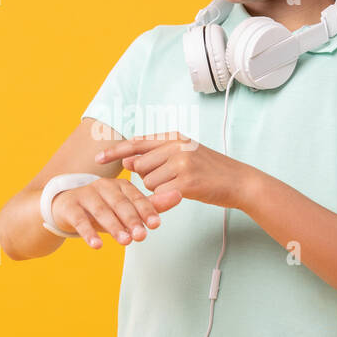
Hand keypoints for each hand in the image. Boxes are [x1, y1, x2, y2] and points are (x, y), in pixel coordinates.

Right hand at [51, 176, 178, 249]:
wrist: (65, 209)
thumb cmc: (102, 209)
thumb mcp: (126, 210)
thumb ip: (151, 205)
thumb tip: (179, 195)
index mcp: (119, 185)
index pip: (135, 197)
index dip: (146, 210)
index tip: (156, 225)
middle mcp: (103, 186)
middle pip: (119, 203)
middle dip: (131, 220)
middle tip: (142, 236)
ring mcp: (85, 195)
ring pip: (101, 211)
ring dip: (114, 226)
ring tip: (125, 242)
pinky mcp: (70, 206)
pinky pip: (79, 220)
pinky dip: (88, 233)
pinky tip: (97, 246)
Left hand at [95, 132, 255, 209]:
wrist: (239, 181)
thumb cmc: (210, 170)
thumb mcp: (184, 153)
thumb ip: (156, 156)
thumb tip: (128, 162)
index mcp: (173, 137)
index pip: (136, 143)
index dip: (115, 152)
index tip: (97, 160)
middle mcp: (175, 146)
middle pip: (139, 166)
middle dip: (147, 177)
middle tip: (170, 179)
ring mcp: (181, 163)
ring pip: (148, 182)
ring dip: (158, 189)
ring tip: (180, 184)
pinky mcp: (185, 182)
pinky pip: (159, 195)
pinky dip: (164, 199)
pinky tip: (182, 194)